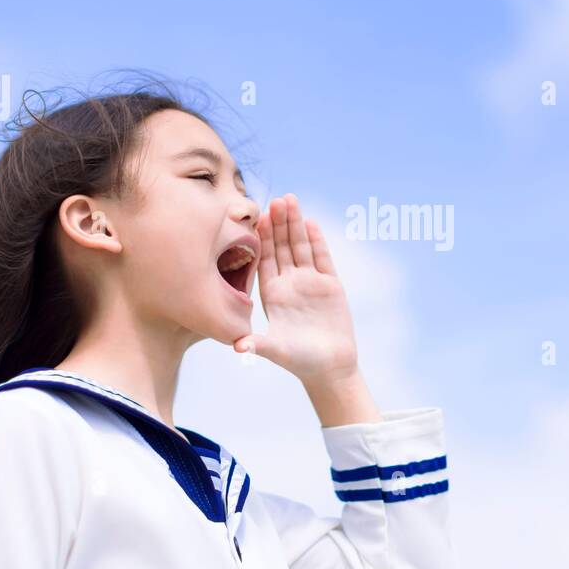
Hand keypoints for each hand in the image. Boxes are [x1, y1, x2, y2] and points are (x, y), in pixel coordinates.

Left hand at [234, 193, 360, 387]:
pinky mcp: (330, 285)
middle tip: (275, 199)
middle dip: (278, 223)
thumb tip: (238, 348)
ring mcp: (310, 282)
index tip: (257, 218)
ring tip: (291, 201)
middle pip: (282, 247)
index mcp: (271, 294)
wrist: (330, 368)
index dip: (261, 238)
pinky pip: (322, 258)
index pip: (264, 259)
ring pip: (301, 247)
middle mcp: (289, 283)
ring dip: (295, 225)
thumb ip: (258, 345)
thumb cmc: (299, 361)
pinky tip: (311, 223)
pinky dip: (317, 241)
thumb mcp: (276, 350)